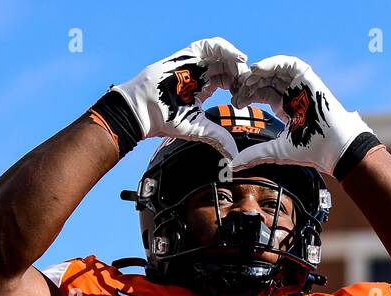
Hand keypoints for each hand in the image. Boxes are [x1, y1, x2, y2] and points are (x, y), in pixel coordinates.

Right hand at [113, 37, 248, 157]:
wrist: (143, 111)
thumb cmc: (164, 120)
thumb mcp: (197, 127)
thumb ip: (217, 136)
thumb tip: (233, 154)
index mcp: (203, 88)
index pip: (228, 81)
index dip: (239, 87)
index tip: (245, 100)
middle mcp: (199, 73)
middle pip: (227, 66)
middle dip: (239, 75)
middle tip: (247, 86)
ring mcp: (194, 62)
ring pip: (222, 54)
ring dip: (235, 61)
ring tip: (244, 71)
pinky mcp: (188, 54)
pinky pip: (211, 45)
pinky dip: (227, 49)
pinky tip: (238, 58)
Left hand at [231, 56, 373, 176]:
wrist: (333, 146)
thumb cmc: (310, 150)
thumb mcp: (275, 151)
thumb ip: (255, 154)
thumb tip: (234, 165)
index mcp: (285, 107)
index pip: (261, 94)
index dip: (247, 96)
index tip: (235, 103)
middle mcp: (291, 93)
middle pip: (264, 81)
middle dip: (248, 84)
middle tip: (236, 91)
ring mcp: (299, 84)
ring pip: (273, 70)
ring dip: (257, 73)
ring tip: (244, 80)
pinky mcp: (307, 77)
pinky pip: (287, 63)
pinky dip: (271, 63)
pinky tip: (257, 69)